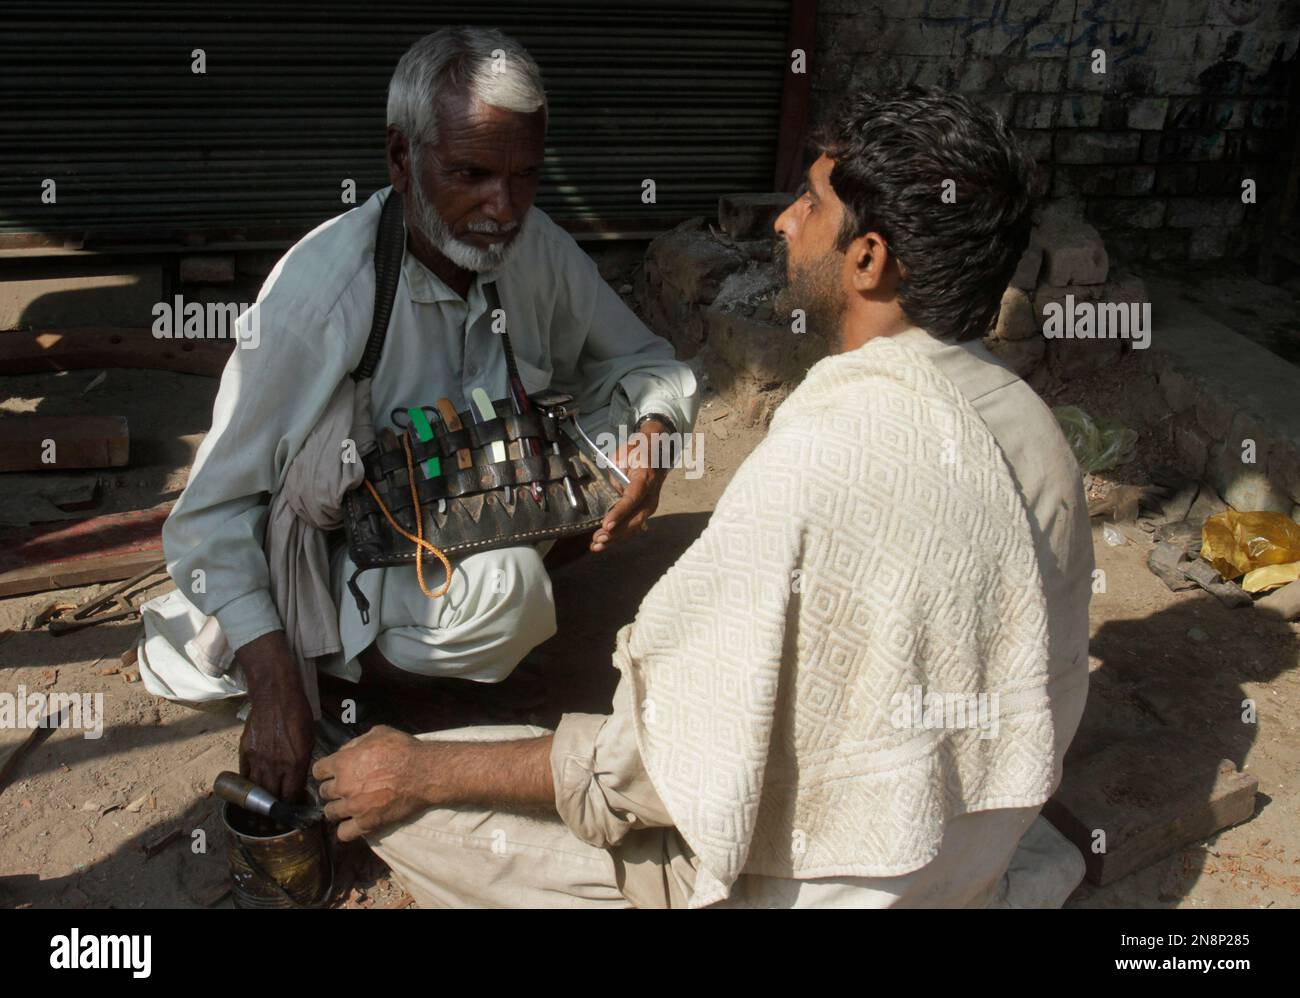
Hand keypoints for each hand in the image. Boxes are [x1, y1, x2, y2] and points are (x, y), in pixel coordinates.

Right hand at [237, 630, 315, 801]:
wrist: (276, 697)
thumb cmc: (297, 716)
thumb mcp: (308, 741)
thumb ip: (302, 764)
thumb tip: (298, 782)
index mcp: (296, 762)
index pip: (291, 795)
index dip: (291, 807)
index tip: (291, 813)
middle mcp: (277, 764)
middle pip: (273, 798)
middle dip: (273, 813)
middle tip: (273, 823)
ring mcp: (259, 759)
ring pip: (256, 791)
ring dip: (257, 806)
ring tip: (257, 818)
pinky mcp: (245, 752)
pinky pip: (244, 776)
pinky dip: (247, 787)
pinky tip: (249, 795)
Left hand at [313, 725, 431, 841]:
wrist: (424, 773)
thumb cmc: (403, 749)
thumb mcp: (378, 733)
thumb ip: (355, 743)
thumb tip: (344, 752)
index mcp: (343, 762)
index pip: (317, 770)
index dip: (325, 771)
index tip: (332, 773)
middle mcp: (343, 786)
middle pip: (323, 792)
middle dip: (332, 789)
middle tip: (345, 788)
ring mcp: (353, 807)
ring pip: (330, 813)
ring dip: (337, 809)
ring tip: (348, 806)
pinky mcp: (366, 823)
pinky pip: (344, 833)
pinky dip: (346, 829)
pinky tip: (353, 823)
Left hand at [590, 419, 669, 552]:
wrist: (656, 449)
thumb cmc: (637, 451)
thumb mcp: (622, 457)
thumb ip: (615, 477)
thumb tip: (610, 497)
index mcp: (646, 478)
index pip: (632, 500)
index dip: (619, 514)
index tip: (606, 525)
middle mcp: (651, 495)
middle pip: (634, 519)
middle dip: (616, 532)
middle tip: (598, 539)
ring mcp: (650, 505)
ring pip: (634, 526)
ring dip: (615, 538)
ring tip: (597, 545)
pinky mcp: (645, 510)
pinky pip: (633, 525)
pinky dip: (619, 535)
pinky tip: (604, 543)